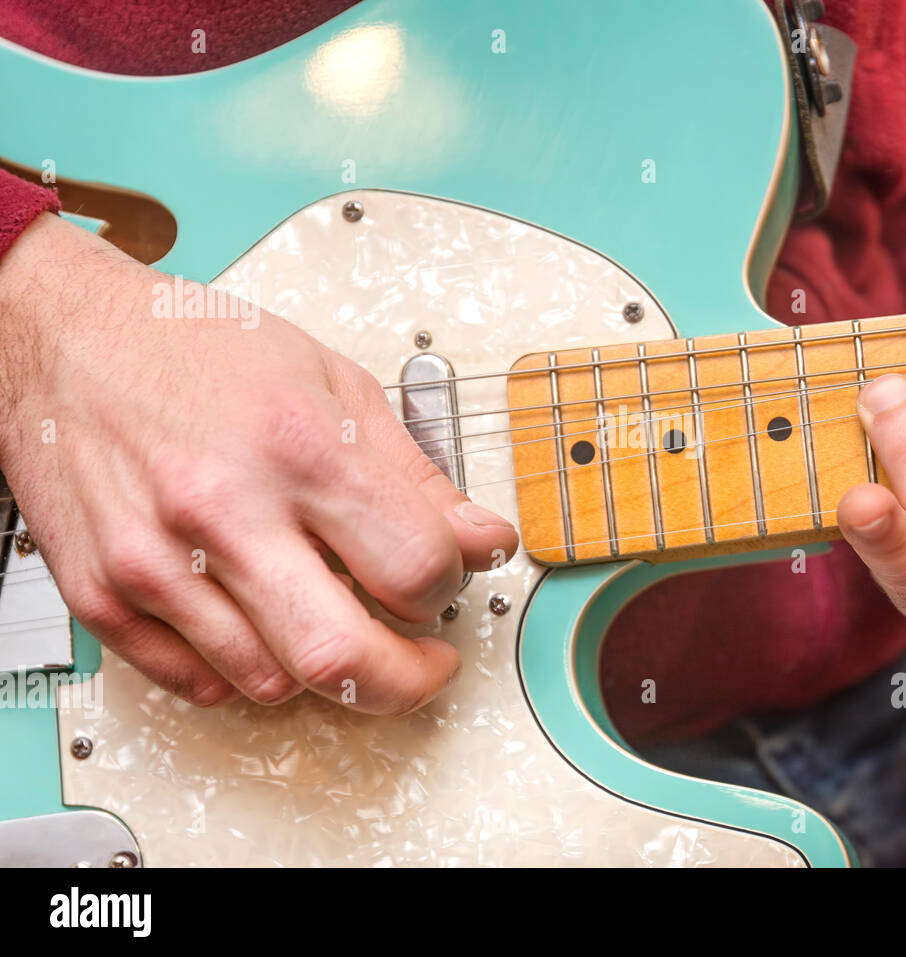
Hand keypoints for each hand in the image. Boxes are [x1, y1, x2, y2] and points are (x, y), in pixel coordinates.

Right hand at [0, 213, 516, 711]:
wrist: (65, 336)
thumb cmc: (198, 348)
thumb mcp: (334, 384)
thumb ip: (417, 475)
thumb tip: (482, 539)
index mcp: (297, 447)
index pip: (413, 568)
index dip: (448, 585)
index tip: (445, 581)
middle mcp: (222, 510)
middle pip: (342, 657)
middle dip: (407, 679)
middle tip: (424, 663)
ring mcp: (154, 562)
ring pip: (272, 683)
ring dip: (324, 670)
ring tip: (335, 618)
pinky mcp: (103, 596)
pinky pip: (198, 684)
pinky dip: (248, 672)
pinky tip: (265, 626)